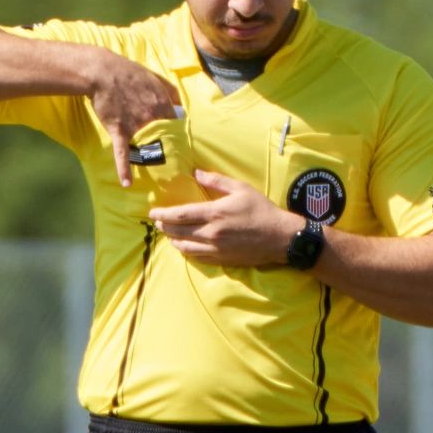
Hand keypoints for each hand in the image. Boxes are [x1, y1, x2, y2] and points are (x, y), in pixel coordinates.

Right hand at [87, 52, 184, 187]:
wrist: (102, 73)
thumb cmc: (128, 72)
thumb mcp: (155, 76)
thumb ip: (171, 90)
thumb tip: (181, 106)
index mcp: (162, 104)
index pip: (177, 125)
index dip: (178, 134)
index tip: (178, 142)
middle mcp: (152, 117)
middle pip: (165, 140)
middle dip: (170, 152)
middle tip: (173, 164)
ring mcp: (136, 126)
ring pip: (147, 147)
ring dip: (152, 160)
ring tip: (158, 174)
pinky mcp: (119, 131)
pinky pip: (122, 153)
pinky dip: (124, 169)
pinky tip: (127, 183)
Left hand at [150, 171, 301, 267]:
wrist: (279, 237)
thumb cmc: (261, 210)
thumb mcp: (241, 188)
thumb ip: (216, 181)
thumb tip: (196, 172)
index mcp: (214, 214)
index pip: (180, 215)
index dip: (163, 214)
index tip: (153, 212)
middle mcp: (211, 233)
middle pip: (178, 232)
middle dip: (164, 227)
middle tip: (158, 222)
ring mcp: (215, 249)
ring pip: (184, 247)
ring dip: (173, 240)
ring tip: (169, 234)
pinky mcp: (221, 260)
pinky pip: (197, 257)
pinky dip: (186, 251)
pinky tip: (184, 246)